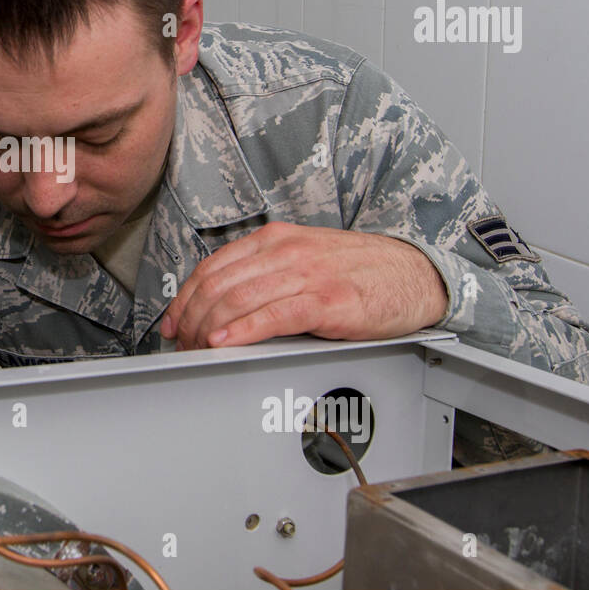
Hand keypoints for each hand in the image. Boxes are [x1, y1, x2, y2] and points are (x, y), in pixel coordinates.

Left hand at [160, 222, 448, 349]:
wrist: (416, 274)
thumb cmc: (361, 271)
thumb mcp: (305, 259)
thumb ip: (265, 274)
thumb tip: (221, 306)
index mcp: (276, 239)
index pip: (212, 267)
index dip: (183, 299)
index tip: (172, 324)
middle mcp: (286, 250)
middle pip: (218, 285)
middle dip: (191, 319)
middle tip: (182, 345)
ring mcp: (308, 274)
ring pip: (239, 299)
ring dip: (209, 330)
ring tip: (196, 351)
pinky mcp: (328, 301)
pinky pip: (274, 315)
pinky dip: (243, 331)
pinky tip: (225, 343)